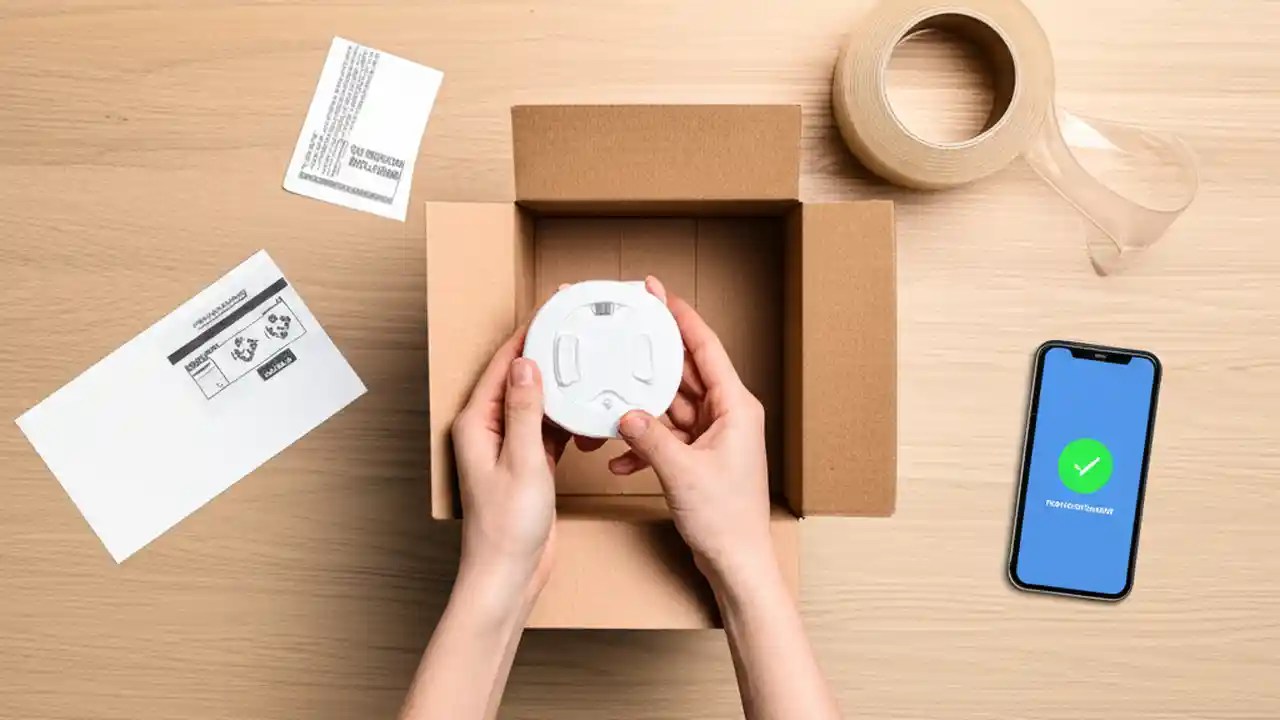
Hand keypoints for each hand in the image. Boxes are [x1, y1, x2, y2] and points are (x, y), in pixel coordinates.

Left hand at [451, 329, 568, 601]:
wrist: (508, 575)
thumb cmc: (506, 528)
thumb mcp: (522, 462)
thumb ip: (524, 411)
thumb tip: (526, 364)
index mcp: (477, 423)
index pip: (503, 364)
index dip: (527, 332)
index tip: (551, 308)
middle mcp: (488, 430)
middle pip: (519, 377)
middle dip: (546, 351)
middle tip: (574, 324)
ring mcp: (508, 447)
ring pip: (537, 402)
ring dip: (561, 386)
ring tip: (588, 362)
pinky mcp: (527, 463)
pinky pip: (548, 428)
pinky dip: (568, 419)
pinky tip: (589, 413)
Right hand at [610, 277, 774, 583]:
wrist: (736, 561)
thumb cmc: (726, 519)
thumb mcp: (681, 472)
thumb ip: (649, 438)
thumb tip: (625, 414)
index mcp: (736, 407)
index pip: (707, 349)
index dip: (682, 318)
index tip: (660, 294)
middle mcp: (728, 416)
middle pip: (686, 372)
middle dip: (656, 355)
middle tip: (630, 327)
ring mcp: (715, 437)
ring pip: (672, 406)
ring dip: (643, 407)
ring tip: (613, 394)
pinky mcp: (701, 457)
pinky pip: (667, 436)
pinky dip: (645, 443)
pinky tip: (621, 456)